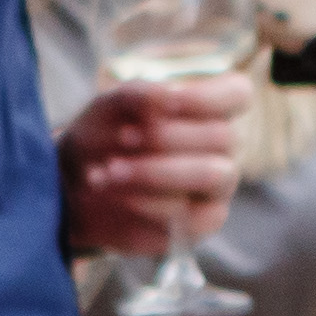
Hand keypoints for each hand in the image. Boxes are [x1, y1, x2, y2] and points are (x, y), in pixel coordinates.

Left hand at [62, 74, 248, 256]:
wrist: (77, 182)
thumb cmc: (105, 134)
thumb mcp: (112, 106)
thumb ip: (141, 95)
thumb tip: (168, 97)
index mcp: (210, 108)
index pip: (238, 94)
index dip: (207, 96)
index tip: (167, 100)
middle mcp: (222, 147)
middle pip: (222, 135)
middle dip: (166, 137)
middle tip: (121, 138)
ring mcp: (217, 186)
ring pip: (210, 174)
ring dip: (155, 171)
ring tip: (110, 170)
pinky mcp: (202, 222)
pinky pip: (190, 214)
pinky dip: (146, 203)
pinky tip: (115, 194)